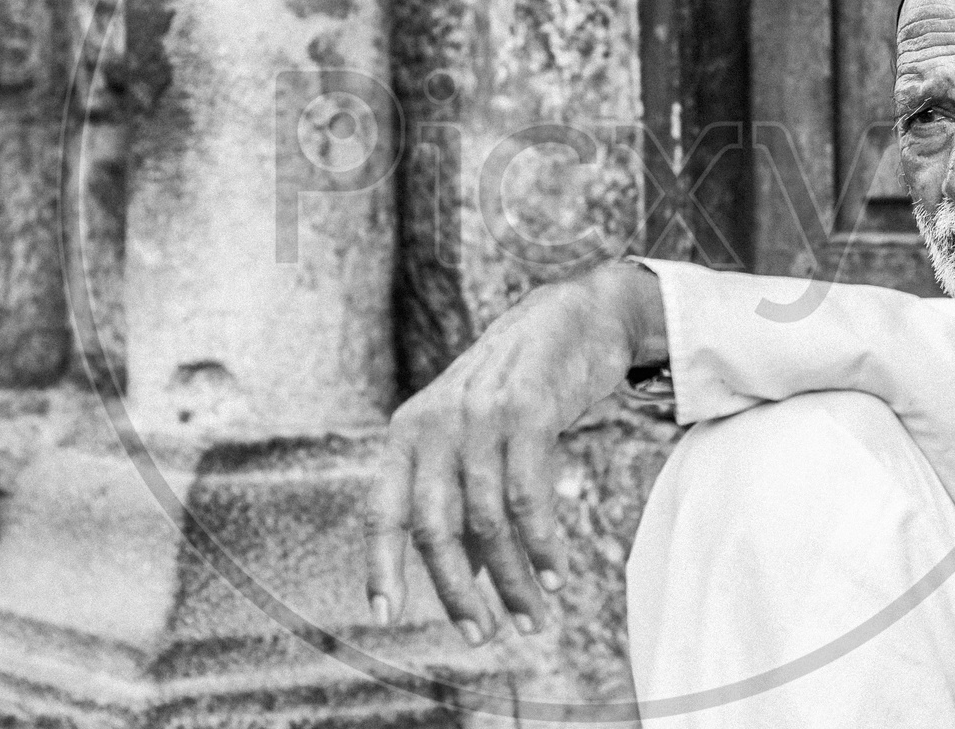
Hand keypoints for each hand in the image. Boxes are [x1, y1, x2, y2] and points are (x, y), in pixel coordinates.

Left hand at [365, 260, 665, 644]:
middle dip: (458, 592)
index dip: (382, 567)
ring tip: (532, 617)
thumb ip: (461, 497)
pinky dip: (542, 544)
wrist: (573, 317)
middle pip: (436, 528)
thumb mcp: (472, 435)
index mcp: (409, 433)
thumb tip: (463, 575)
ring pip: (487, 520)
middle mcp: (435, 424)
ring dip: (512, 578)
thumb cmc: (519, 387)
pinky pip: (527, 496)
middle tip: (482, 635)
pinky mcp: (525, 411)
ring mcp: (478, 416)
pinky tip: (555, 573)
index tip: (385, 618)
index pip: (385, 510)